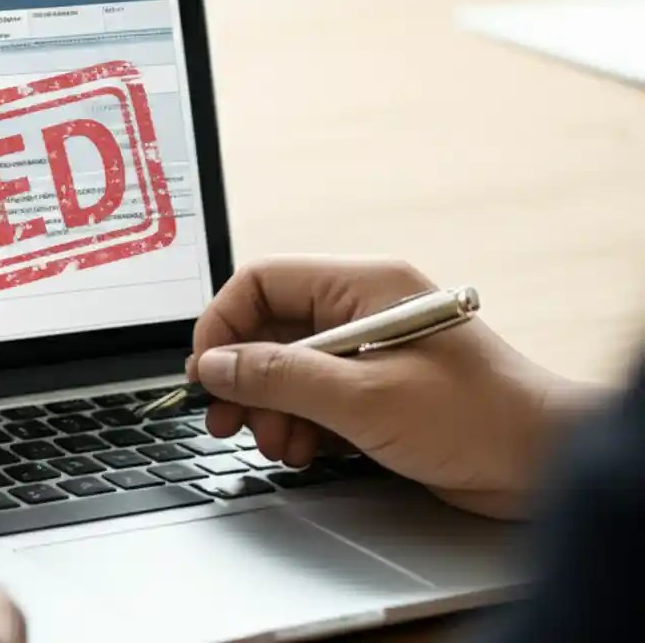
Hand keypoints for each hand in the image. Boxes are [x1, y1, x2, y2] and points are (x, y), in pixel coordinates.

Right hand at [189, 257, 604, 519]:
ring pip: (286, 369)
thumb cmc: (476, 419)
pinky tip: (303, 451)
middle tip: (224, 419)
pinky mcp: (374, 390)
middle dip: (243, 377)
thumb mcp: (363, 398)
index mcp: (363, 286)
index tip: (206, 370)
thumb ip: (280, 377)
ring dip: (269, 409)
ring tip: (276, 444)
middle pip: (269, 329)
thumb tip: (217, 365)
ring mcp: (368, 351)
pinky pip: (312, 397)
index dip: (223, 323)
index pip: (264, 281)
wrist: (542, 465)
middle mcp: (361, 310)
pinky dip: (297, 424)